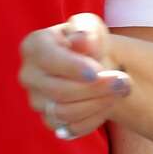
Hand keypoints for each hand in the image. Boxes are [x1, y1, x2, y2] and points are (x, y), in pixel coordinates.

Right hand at [20, 13, 131, 139]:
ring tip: (122, 89)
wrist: (93, 63)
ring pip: (66, 112)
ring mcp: (37, 101)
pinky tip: (109, 102)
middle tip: (123, 81)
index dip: (72, 67)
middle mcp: (29, 75)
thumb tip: (82, 40)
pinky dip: (95, 118)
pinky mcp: (50, 121)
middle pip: (60, 90)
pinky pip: (72, 128)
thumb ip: (85, 29)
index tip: (97, 71)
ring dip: (99, 103)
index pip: (49, 59)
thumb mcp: (90, 26)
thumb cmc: (89, 41)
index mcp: (34, 46)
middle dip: (95, 88)